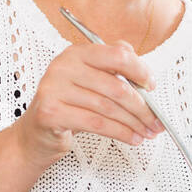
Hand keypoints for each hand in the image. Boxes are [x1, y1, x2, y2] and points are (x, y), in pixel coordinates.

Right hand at [16, 39, 163, 167]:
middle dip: (142, 107)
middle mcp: (64, 67)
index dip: (140, 71)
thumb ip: (111, 68)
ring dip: (133, 123)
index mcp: (76, 53)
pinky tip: (131, 138)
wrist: (36, 134)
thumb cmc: (67, 107)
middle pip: (116, 86)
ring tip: (146, 132)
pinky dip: (120, 133)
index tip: (152, 86)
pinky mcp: (52, 113)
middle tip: (155, 120)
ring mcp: (54, 89)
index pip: (116, 54)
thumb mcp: (89, 82)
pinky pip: (97, 124)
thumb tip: (139, 63)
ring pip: (108, 108)